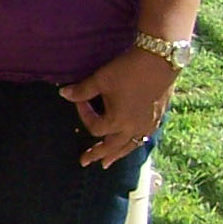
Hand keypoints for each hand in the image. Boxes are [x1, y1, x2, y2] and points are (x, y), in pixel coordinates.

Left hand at [59, 48, 179, 167]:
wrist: (160, 60)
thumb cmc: (128, 70)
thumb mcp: (101, 79)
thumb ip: (82, 91)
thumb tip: (63, 94)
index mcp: (118, 121)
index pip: (94, 127)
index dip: (84, 115)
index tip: (80, 100)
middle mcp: (134, 128)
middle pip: (112, 146)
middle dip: (97, 154)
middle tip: (85, 162)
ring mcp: (148, 125)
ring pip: (130, 145)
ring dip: (117, 154)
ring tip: (107, 163)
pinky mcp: (157, 118)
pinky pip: (144, 138)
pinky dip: (134, 144)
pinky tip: (132, 143)